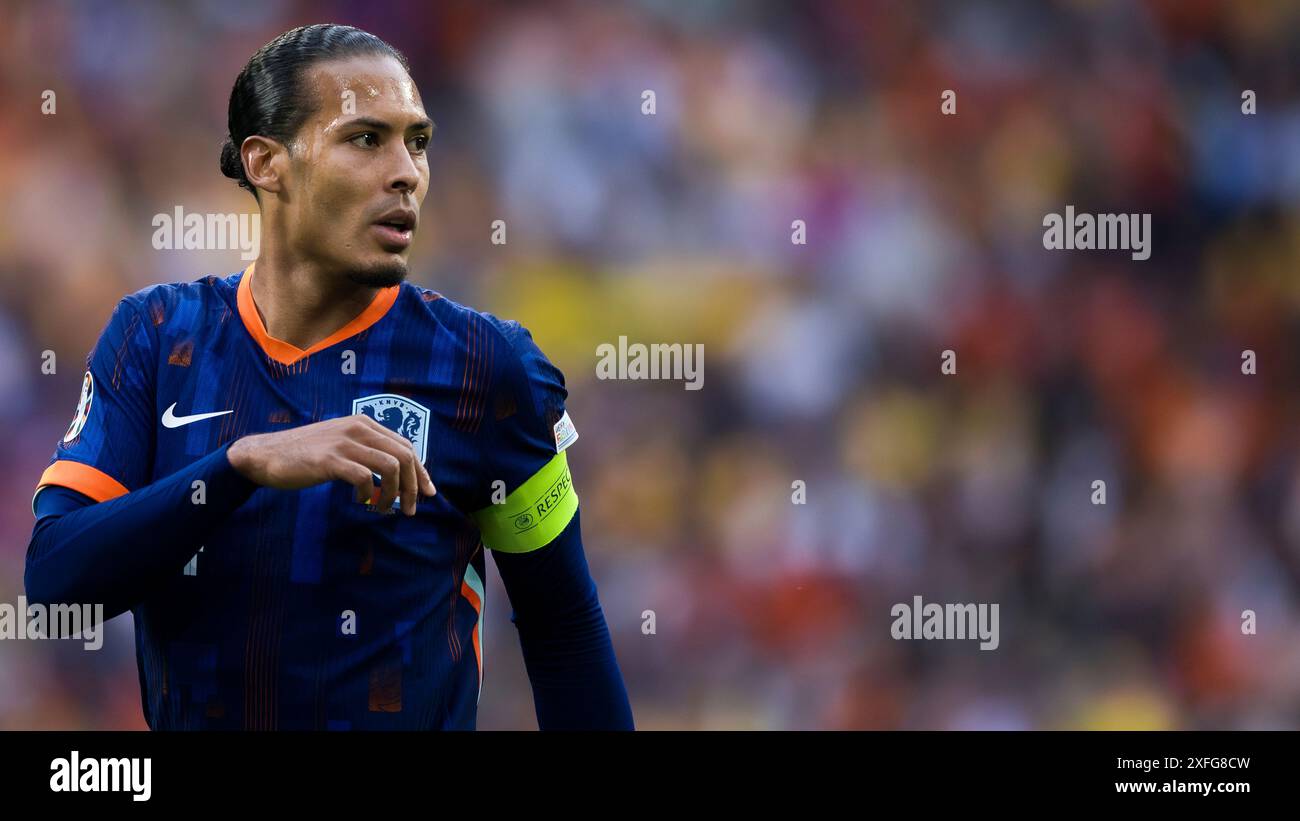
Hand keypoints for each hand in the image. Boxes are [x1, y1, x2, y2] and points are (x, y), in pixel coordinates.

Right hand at [227, 414, 435, 515]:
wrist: (266, 456)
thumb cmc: (306, 455)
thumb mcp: (342, 445)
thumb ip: (367, 452)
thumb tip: (398, 475)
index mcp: (364, 424)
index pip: (406, 446)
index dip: (421, 472)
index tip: (427, 493)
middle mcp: (358, 428)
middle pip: (404, 456)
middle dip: (414, 486)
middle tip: (412, 509)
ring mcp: (344, 443)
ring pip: (391, 467)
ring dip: (394, 493)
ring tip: (384, 508)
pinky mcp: (330, 460)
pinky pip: (365, 478)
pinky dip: (369, 494)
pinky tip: (361, 501)